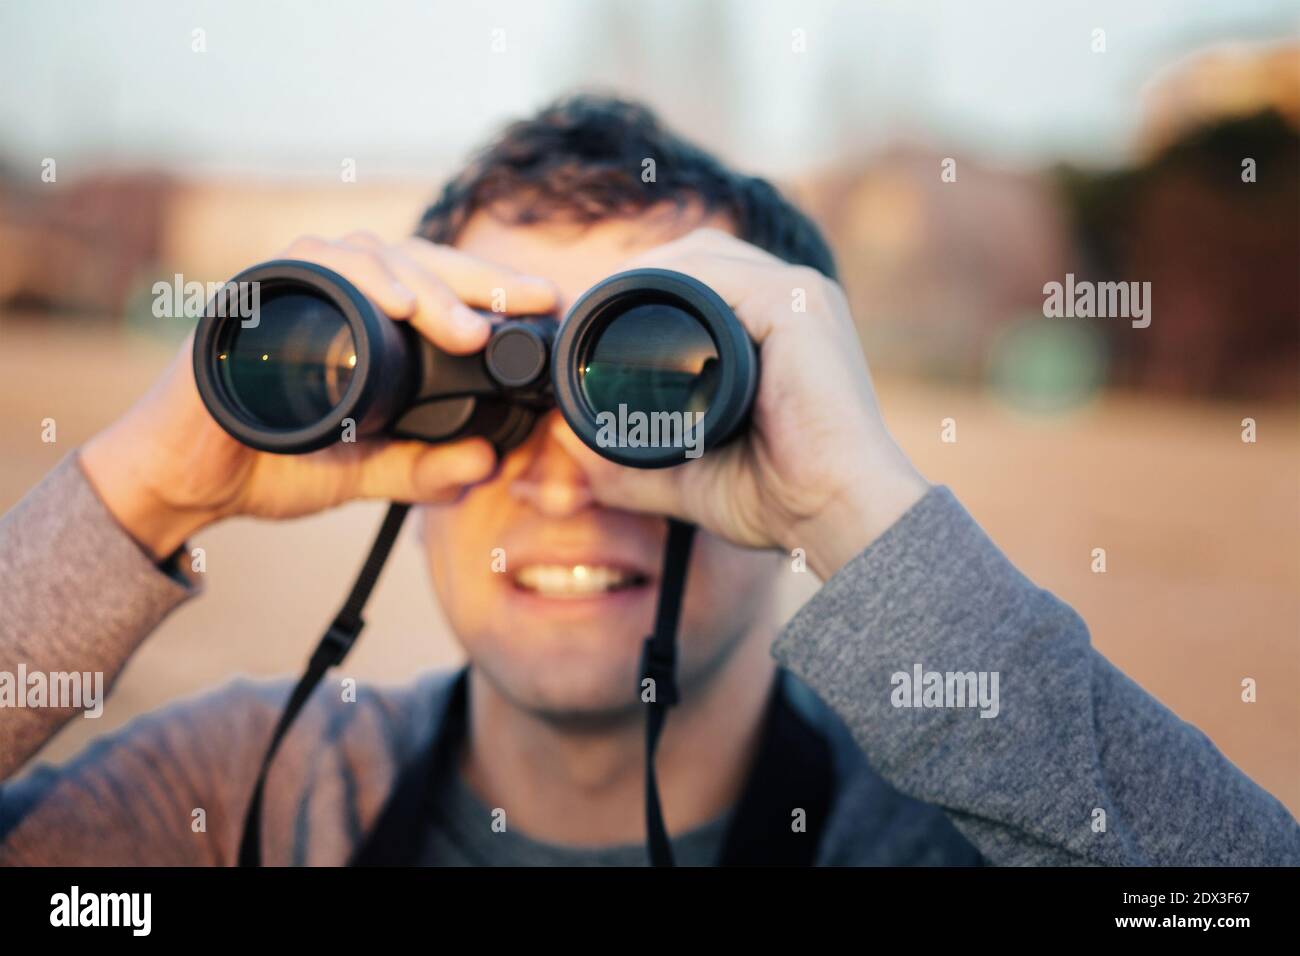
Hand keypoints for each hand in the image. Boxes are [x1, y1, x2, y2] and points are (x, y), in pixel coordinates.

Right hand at [80, 233, 558, 559]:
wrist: (184, 483)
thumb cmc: (269, 463)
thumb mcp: (363, 471)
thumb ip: (422, 469)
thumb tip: (488, 462)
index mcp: (363, 322)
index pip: (436, 286)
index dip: (492, 290)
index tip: (546, 303)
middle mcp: (330, 293)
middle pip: (414, 259)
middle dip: (477, 282)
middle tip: (529, 304)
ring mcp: (289, 288)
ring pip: (367, 255)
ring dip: (424, 285)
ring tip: (468, 330)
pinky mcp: (250, 298)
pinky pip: (305, 268)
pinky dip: (356, 280)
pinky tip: (398, 304)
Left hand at [550, 228, 929, 578]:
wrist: (835, 513)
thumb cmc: (779, 499)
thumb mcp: (688, 473)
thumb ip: (629, 458)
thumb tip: (566, 441)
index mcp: (778, 332)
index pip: (702, 283)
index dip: (643, 292)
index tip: (592, 324)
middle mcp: (793, 303)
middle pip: (699, 257)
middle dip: (638, 273)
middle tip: (589, 310)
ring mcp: (799, 296)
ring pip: (703, 256)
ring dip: (645, 270)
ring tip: (600, 303)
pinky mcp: (798, 304)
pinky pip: (719, 273)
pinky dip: (669, 279)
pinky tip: (633, 301)